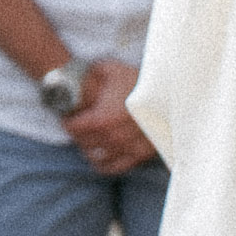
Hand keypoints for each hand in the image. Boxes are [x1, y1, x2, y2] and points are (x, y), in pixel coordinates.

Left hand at [63, 58, 157, 175]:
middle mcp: (116, 136)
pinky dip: (104, 163)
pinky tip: (100, 154)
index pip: (75, 128)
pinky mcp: (142, 154)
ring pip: (98, 157)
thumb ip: (89, 74)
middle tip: (78, 127)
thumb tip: (73, 79)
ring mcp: (129, 148)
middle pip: (85, 142)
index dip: (68, 121)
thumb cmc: (136, 76)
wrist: (168, 87)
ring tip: (89, 139)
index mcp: (105, 117)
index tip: (68, 117)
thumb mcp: (109, 68)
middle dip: (78, 134)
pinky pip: (115, 166)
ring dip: (89, 149)